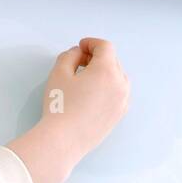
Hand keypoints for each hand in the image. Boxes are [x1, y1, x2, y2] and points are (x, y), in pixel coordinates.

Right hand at [5, 38, 129, 182]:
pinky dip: (108, 87)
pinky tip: (92, 94)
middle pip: (112, 60)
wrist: (64, 140)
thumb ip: (69, 56)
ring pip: (117, 77)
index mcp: (107, 70)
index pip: (105, 47)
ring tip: (86, 78)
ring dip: (104, 72)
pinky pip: (118, 93)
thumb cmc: (60, 105)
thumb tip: (78, 53)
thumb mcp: (59, 73)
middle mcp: (120, 84)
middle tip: (79, 61)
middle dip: (97, 57)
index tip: (80, 46)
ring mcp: (122, 101)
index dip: (92, 43)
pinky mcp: (119, 115)